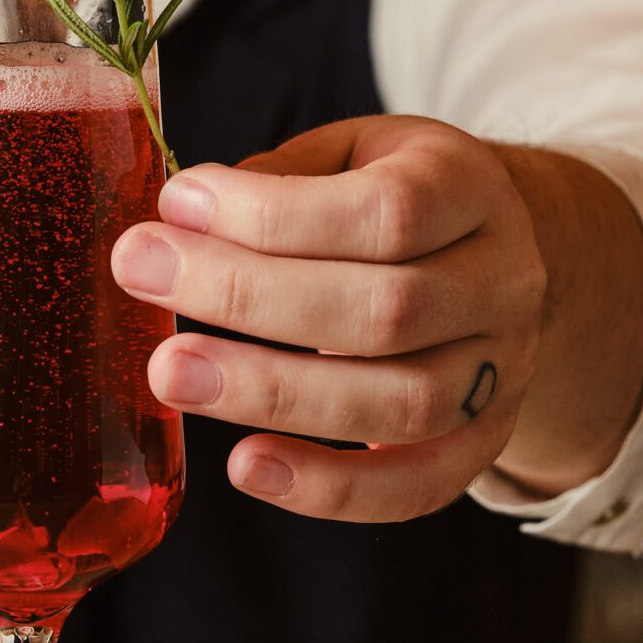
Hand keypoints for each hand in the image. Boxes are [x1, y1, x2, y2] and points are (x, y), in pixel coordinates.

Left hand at [109, 115, 547, 521]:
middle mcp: (503, 284)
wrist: (496, 257)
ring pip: (401, 403)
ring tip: (173, 375)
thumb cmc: (395, 195)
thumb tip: (185, 218)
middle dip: (249, 296)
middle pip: (387, 310)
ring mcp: (502, 372)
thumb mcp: (354, 153)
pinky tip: (246, 466)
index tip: (179, 203)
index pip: (388, 211)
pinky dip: (331, 489)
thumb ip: (280, 179)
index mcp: (471, 190)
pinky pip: (418, 486)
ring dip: (275, 394)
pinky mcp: (480, 443)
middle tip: (139, 273)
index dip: (275, 215)